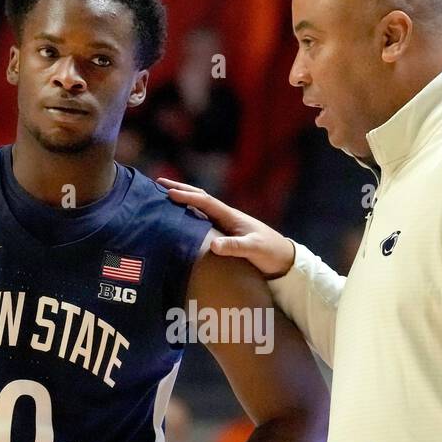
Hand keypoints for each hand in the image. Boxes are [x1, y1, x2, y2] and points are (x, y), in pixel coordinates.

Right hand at [157, 177, 295, 278]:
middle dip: (181, 189)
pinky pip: (203, 219)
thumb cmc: (269, 252)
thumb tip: (213, 246)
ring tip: (164, 195)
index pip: (205, 202)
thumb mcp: (253, 249)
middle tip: (159, 182)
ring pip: (200, 207)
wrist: (283, 258)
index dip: (187, 196)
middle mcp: (227, 216)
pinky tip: (181, 216)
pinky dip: (190, 213)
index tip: (168, 192)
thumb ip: (235, 247)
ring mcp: (226, 224)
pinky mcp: (226, 233)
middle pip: (200, 198)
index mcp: (231, 216)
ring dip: (184, 199)